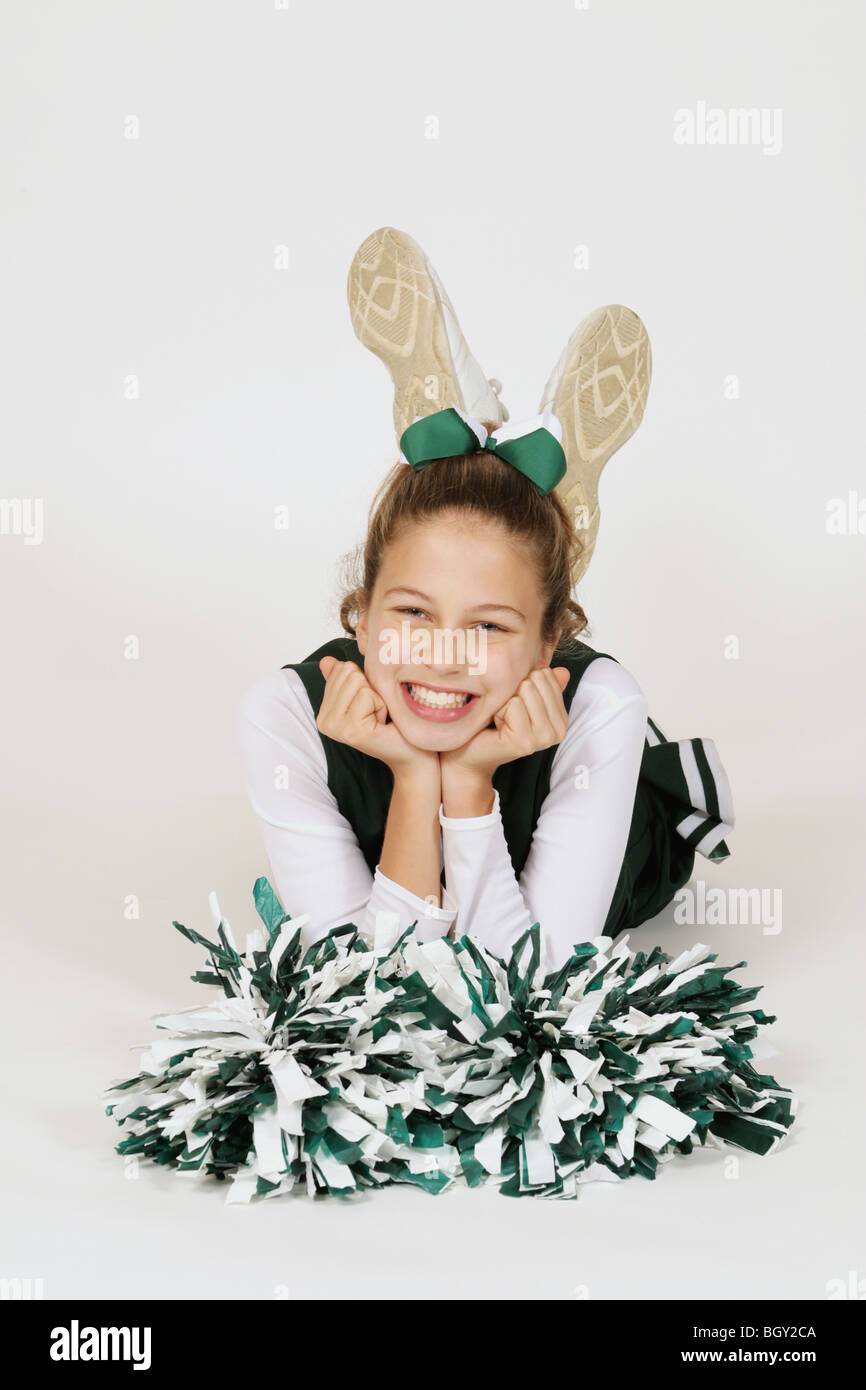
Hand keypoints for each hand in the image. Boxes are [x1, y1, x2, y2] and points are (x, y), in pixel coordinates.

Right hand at [317, 656, 439, 780]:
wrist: (413, 754)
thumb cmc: (393, 725)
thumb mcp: (367, 696)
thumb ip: (345, 679)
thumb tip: (327, 661)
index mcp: (324, 712)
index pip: (340, 669)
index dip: (364, 682)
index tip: (370, 706)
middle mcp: (324, 721)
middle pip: (348, 672)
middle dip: (371, 689)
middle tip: (376, 713)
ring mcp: (335, 727)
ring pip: (357, 681)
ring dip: (377, 697)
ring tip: (379, 718)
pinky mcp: (350, 729)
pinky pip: (366, 695)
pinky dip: (381, 705)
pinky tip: (382, 724)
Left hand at [439, 666, 570, 788]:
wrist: (468, 754)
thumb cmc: (492, 723)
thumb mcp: (520, 699)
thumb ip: (542, 686)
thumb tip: (563, 671)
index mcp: (561, 720)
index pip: (546, 675)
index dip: (523, 684)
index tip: (515, 706)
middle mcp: (557, 731)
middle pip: (536, 680)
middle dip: (514, 691)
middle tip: (506, 714)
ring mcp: (543, 738)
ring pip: (525, 689)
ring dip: (505, 701)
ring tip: (501, 720)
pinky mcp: (526, 742)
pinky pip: (514, 704)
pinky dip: (498, 710)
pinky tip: (496, 726)